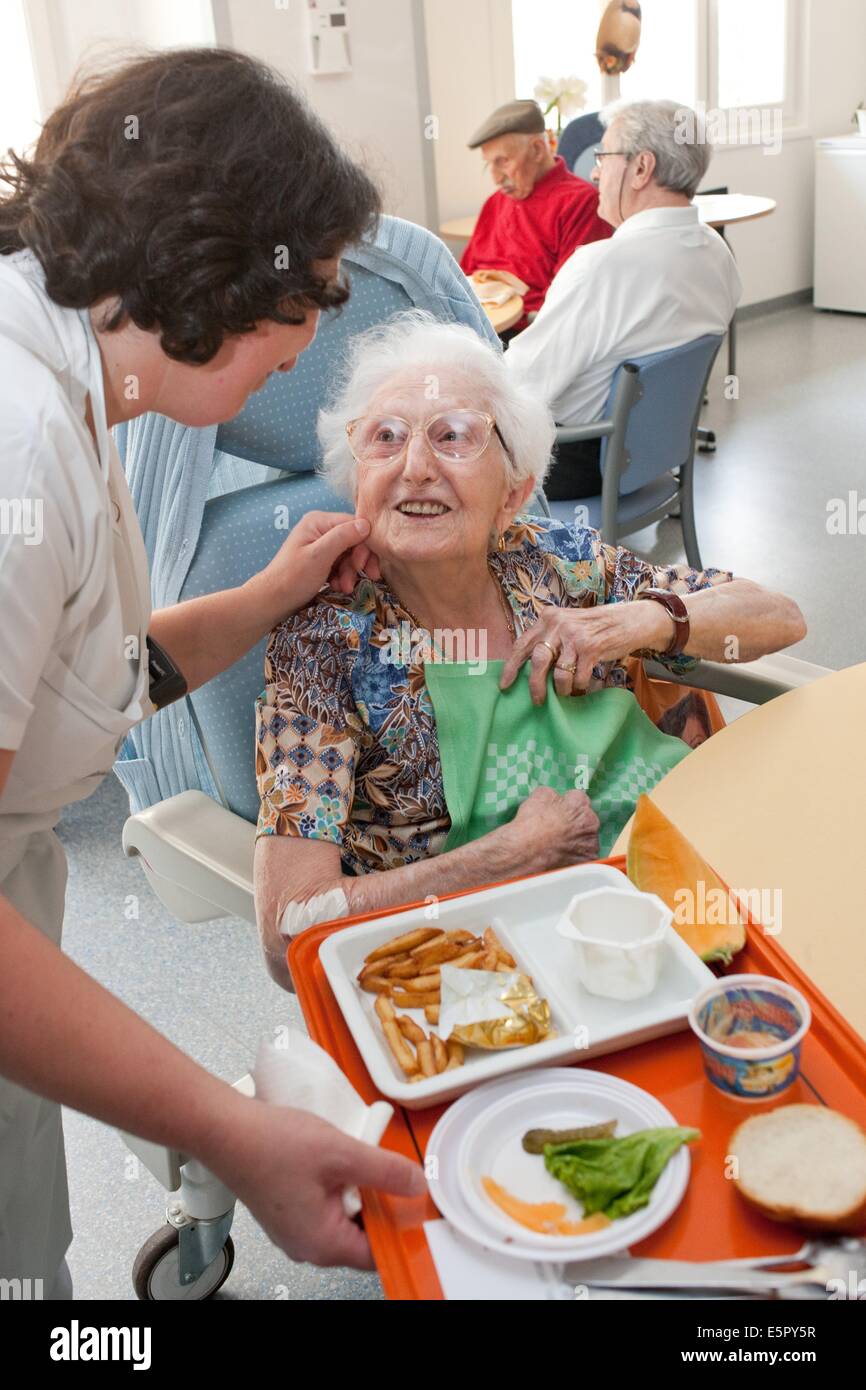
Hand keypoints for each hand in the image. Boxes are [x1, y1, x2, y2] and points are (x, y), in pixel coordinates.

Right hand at [209, 1097, 426, 1269]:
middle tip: (380, 1167)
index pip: (377, 1253)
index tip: (411, 1199)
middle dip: (376, 1201)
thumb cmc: (270, 1145)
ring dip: (355, 1189)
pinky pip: (323, 1206)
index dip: (399, 1225)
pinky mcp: (286, 1211)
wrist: (224, 1131)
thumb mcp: (341, 1153)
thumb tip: (416, 1185)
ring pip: (342, 1217)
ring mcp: (294, 1230)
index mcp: (323, 1244)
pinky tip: (332, 1158)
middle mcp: (307, 1246)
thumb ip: (384, 1171)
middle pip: (361, 1234)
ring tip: (352, 1157)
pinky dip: (335, 1185)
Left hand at [257, 511, 381, 619]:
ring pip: (349, 555)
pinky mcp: (321, 560)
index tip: (363, 566)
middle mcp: (321, 529)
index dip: (364, 545)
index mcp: (319, 521)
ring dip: (351, 572)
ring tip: (345, 587)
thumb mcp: (319, 556)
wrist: (273, 601)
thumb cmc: (292, 578)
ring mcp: (321, 545)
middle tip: (363, 578)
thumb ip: (342, 537)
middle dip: (358, 561)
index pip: (355, 524)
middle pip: (354, 540)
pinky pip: (341, 564)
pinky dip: (343, 577)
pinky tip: (337, 586)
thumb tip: (366, 524)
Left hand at [499, 599, 673, 702]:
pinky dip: (579, 685)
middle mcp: (559, 624)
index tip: (505, 685)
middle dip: (535, 685)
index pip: (523, 643)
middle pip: (538, 660)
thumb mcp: (568, 626)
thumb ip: (550, 639)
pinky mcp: (591, 648)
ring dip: (562, 688)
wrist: (630, 619)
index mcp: (548, 618)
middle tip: (537, 701)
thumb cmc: (596, 627)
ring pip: (559, 673)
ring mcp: (575, 636)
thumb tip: (530, 669)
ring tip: (567, 691)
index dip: (512, 666)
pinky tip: (583, 685)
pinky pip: (578, 677)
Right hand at [503, 786, 599, 870]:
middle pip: (586, 819)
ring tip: (558, 845)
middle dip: (575, 823)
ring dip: (577, 841)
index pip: (579, 798)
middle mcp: (590, 823)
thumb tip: (555, 797)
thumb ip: (553, 794)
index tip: (560, 811)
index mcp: (579, 804)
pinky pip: (585, 857)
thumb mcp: (538, 796)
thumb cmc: (530, 825)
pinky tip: (562, 857)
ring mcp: (591, 844)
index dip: (567, 804)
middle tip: (558, 829)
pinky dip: (576, 857)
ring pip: (587, 839)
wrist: (524, 853)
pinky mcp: (587, 862)